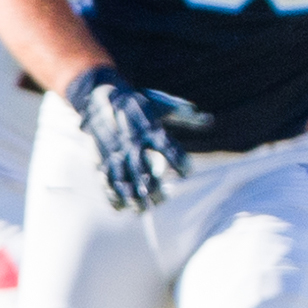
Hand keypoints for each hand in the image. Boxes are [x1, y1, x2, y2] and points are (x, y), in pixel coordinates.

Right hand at [66, 65, 212, 210]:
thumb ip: (183, 114)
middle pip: (143, 170)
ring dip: (132, 197)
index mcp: (148, 127)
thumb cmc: (136, 103)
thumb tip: (209, 121)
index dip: (178, 161)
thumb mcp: (160, 103)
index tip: (186, 173)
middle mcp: (131, 142)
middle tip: (164, 199)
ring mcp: (114, 152)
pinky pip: (105, 180)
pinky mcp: (102, 158)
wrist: (98, 96)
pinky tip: (121, 208)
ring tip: (142, 210)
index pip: (167, 147)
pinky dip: (111, 196)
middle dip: (153, 188)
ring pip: (123, 179)